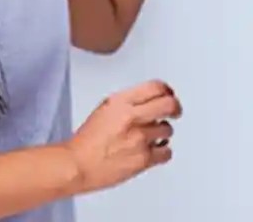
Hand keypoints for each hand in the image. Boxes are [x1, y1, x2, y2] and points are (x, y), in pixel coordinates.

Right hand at [63, 80, 180, 192]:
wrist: (77, 165)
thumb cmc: (87, 141)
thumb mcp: (106, 109)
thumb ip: (128, 102)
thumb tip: (149, 100)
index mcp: (120, 102)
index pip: (155, 87)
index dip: (167, 90)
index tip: (169, 94)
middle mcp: (131, 117)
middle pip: (168, 104)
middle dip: (175, 107)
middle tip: (175, 111)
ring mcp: (139, 138)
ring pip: (168, 130)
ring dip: (162, 132)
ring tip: (151, 136)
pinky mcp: (143, 159)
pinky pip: (166, 152)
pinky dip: (162, 152)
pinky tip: (154, 150)